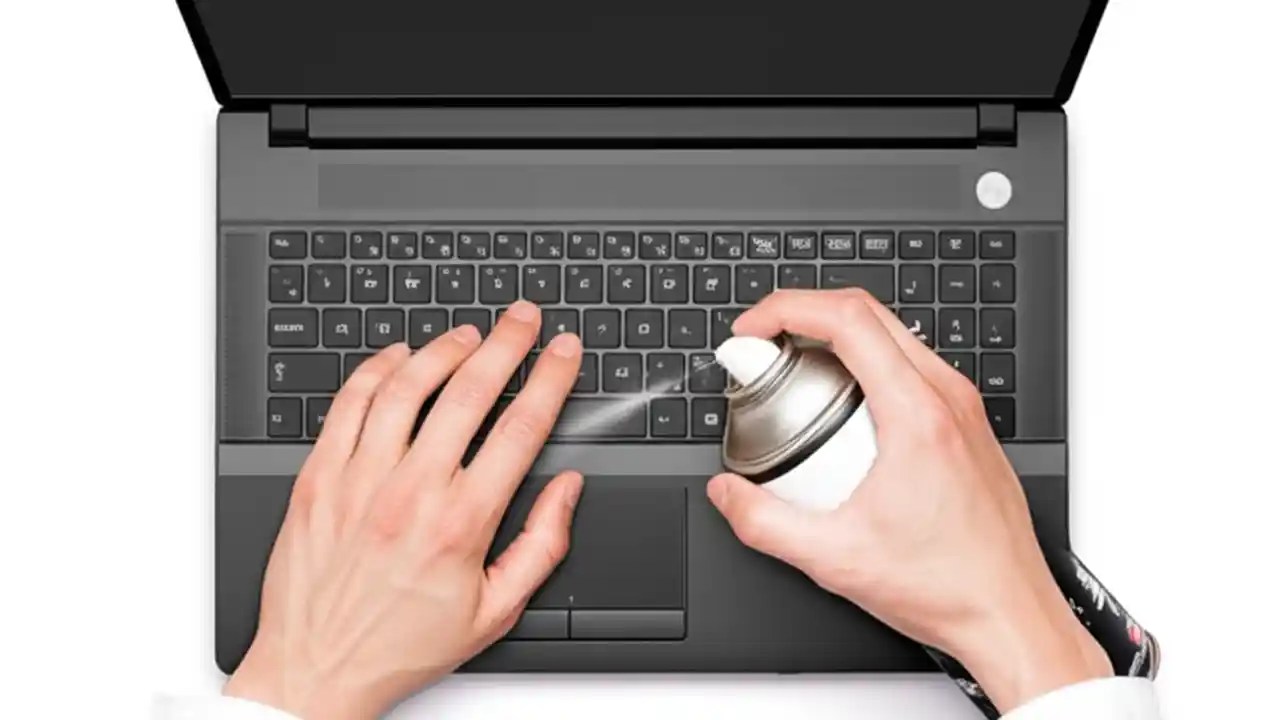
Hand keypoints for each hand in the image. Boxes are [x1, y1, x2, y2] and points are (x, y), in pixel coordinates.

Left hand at [225, 301, 583, 719]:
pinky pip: (348, 404)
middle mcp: (411, 492)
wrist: (317, 670)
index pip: (520, 427)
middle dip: (507, 344)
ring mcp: (359, 480)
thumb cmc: (402, 645)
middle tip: (523, 317)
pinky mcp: (317, 478)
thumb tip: (566, 489)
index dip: (550, 378)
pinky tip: (399, 357)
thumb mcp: (494, 612)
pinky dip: (376, 370)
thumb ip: (542, 545)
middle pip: (469, 392)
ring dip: (444, 349)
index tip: (562, 351)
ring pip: (406, 387)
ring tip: (469, 334)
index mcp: (462, 523)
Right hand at [707, 289, 1110, 712]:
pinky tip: (843, 410)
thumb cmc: (949, 586)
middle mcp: (948, 399)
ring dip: (836, 339)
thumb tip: (727, 492)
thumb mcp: (835, 559)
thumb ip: (764, 523)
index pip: (847, 319)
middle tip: (764, 348)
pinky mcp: (967, 424)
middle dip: (802, 316)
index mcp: (918, 415)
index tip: (753, 330)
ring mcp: (963, 408)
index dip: (785, 309)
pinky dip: (866, 365)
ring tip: (796, 376)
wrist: (1010, 616)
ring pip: (892, 335)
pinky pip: (911, 365)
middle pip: (867, 312)